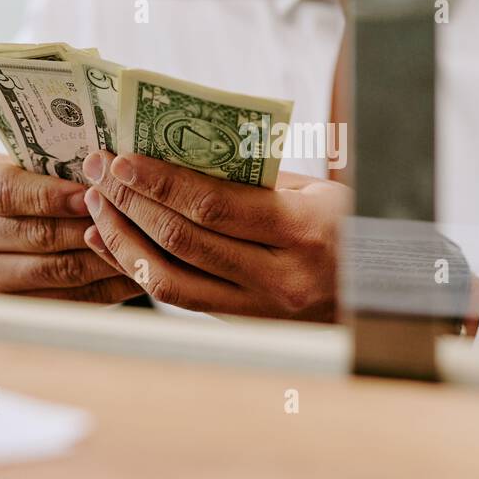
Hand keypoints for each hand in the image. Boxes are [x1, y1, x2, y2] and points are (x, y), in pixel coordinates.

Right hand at [0, 152, 144, 303]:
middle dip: (89, 228)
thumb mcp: (32, 155)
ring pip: (54, 271)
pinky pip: (64, 299)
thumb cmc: (30, 173)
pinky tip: (131, 273)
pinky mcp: (7, 303)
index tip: (93, 193)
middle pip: (35, 235)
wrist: (5, 212)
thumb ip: (59, 160)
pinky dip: (103, 288)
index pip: (7, 192)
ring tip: (140, 247)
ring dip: (103, 259)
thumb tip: (110, 167)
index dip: (53, 196)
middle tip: (131, 222)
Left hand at [79, 151, 351, 320]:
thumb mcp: (318, 193)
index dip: (160, 182)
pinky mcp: (242, 324)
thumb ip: (257, 179)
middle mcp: (280, 277)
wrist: (380, 294)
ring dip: (124, 239)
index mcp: (303, 231)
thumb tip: (181, 154)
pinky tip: (112, 242)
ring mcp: (260, 309)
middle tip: (98, 172)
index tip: (123, 159)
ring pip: (170, 279)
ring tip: (98, 204)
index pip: (215, 206)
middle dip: (130, 202)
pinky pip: (179, 297)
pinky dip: (138, 268)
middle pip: (183, 240)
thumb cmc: (350, 228)